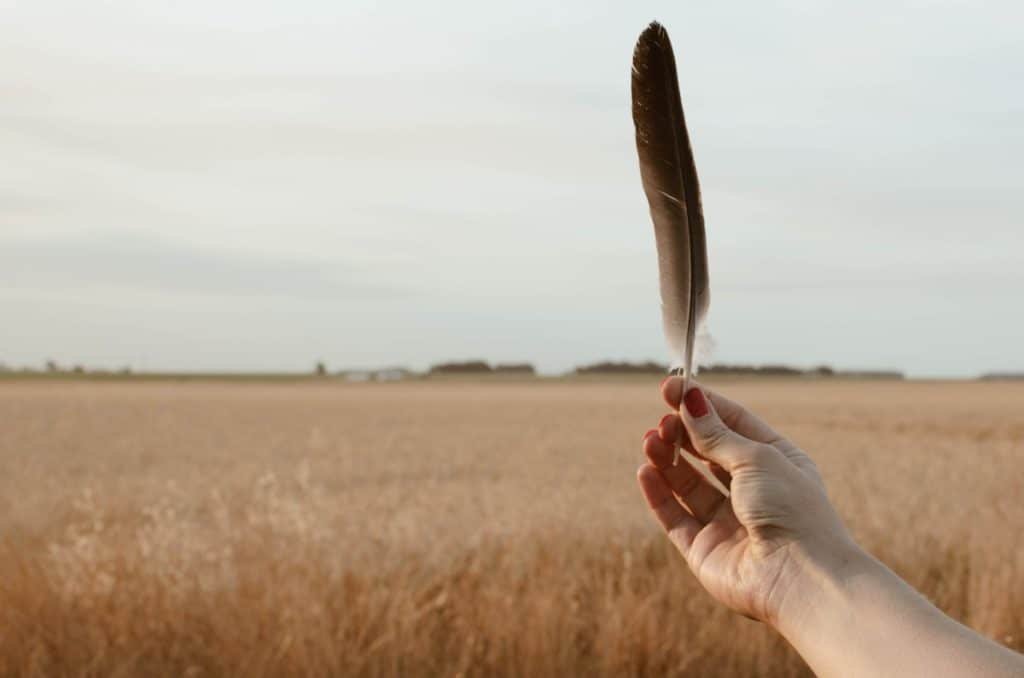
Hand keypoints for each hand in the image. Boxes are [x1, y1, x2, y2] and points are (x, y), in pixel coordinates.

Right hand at [638, 377, 860, 625]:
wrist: (802, 578)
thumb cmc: (792, 510)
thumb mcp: (756, 458)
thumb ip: (717, 434)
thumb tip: (690, 401)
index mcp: (776, 464)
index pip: (733, 425)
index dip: (702, 405)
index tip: (672, 387)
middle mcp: (752, 492)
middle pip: (707, 454)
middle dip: (682, 433)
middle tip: (662, 420)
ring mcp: (728, 523)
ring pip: (688, 483)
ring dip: (667, 459)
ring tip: (650, 440)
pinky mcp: (705, 550)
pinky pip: (675, 516)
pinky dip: (658, 493)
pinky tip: (645, 470)